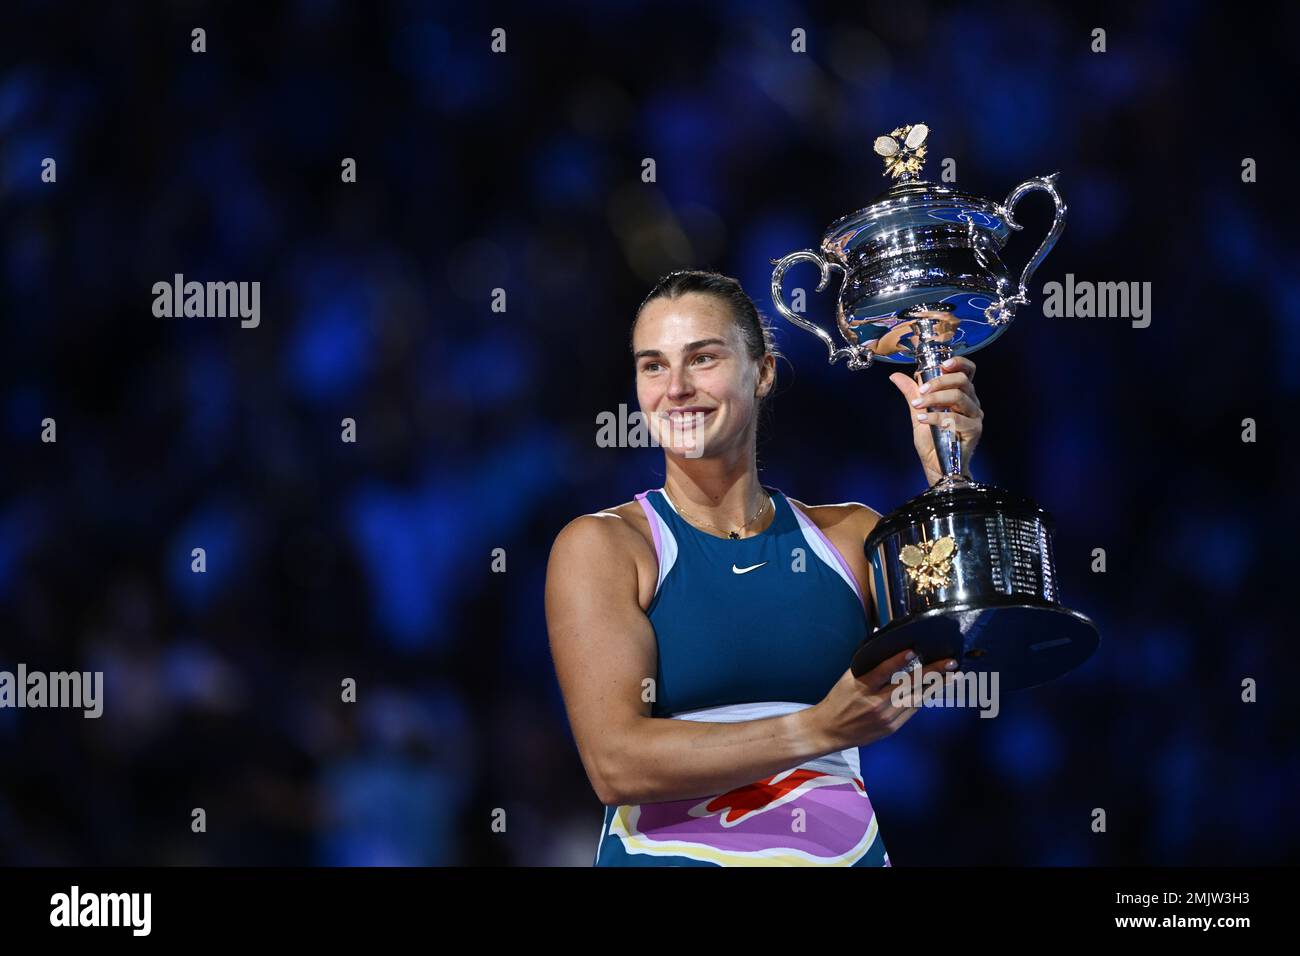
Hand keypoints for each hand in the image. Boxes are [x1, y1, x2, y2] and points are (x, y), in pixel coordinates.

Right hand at [811, 648, 958, 750]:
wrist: (830, 730)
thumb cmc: (839, 699)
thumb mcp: (848, 678)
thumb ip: (868, 664)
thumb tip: (883, 642)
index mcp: (863, 687)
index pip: (883, 671)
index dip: (898, 661)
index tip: (913, 651)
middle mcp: (877, 703)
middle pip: (909, 685)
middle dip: (933, 673)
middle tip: (951, 663)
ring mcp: (886, 717)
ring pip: (917, 698)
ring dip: (937, 686)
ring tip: (954, 676)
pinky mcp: (892, 727)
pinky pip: (913, 710)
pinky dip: (925, 697)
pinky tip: (936, 689)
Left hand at [889, 356, 982, 485]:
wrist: (935, 465)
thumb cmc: (931, 441)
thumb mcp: (918, 412)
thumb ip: (911, 393)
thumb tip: (896, 376)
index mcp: (961, 394)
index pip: (967, 371)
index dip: (959, 363)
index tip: (943, 363)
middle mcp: (971, 402)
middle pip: (962, 381)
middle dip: (939, 382)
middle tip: (921, 392)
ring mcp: (975, 416)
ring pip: (959, 396)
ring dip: (935, 398)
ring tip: (918, 405)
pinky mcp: (974, 430)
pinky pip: (956, 418)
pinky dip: (936, 417)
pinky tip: (923, 420)